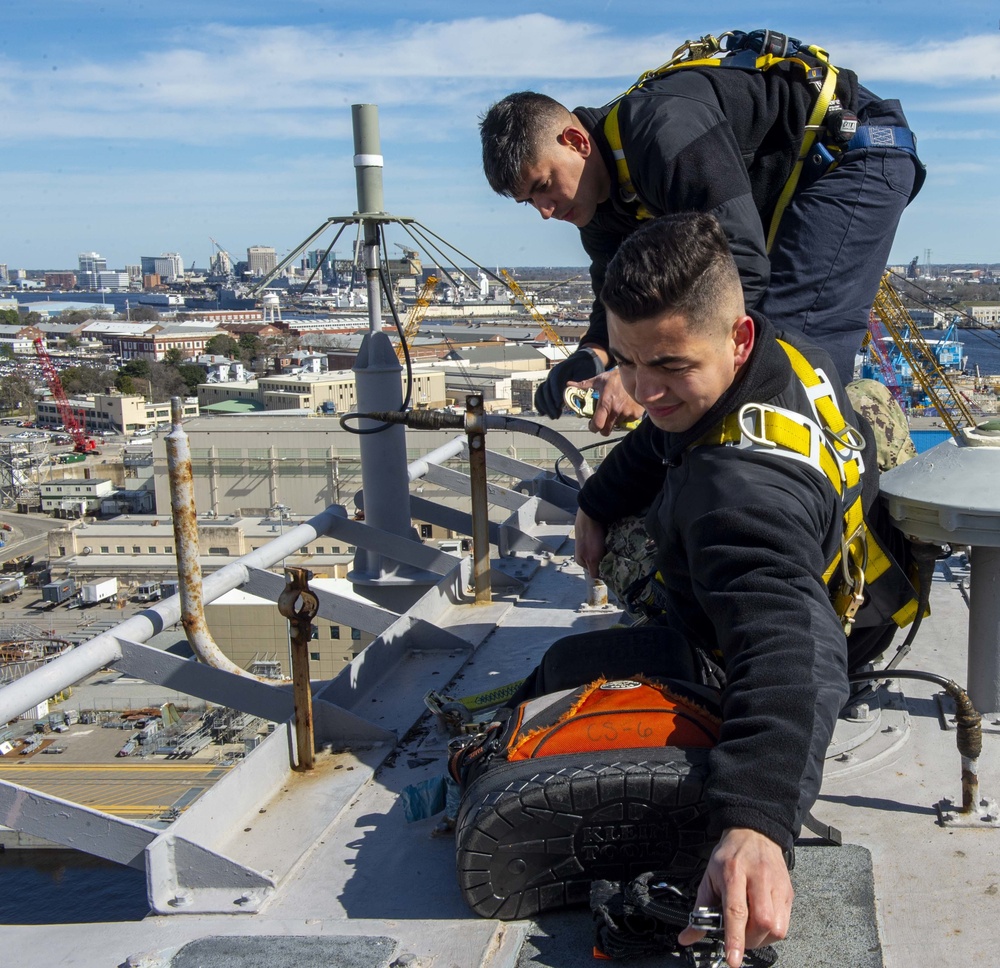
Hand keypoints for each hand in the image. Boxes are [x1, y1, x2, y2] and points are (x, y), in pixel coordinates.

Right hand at [534, 347, 603, 418]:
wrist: (582, 361)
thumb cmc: (585, 367)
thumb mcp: (586, 371)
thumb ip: (580, 382)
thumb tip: (575, 393)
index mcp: (561, 370)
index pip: (555, 381)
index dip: (555, 393)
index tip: (558, 404)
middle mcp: (552, 375)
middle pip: (546, 389)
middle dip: (550, 404)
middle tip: (556, 415)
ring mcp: (549, 380)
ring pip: (541, 393)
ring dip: (544, 406)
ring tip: (553, 416)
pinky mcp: (548, 386)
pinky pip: (540, 395)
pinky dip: (540, 404)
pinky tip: (543, 413)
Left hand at [568, 368, 644, 435]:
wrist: (635, 373)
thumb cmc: (615, 377)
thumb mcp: (599, 380)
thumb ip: (583, 385)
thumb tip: (569, 384)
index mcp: (605, 403)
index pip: (597, 425)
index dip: (593, 428)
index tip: (592, 425)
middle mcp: (616, 410)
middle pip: (607, 430)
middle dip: (602, 429)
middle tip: (602, 422)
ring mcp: (627, 413)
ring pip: (617, 425)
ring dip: (614, 421)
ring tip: (614, 411)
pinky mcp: (636, 414)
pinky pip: (627, 421)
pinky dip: (624, 417)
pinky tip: (624, 408)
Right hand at [574, 508, 607, 578]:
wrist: (591, 513)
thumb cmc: (591, 538)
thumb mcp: (592, 559)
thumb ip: (594, 571)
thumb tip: (598, 579)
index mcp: (580, 560)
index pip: (595, 571)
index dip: (604, 569)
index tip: (613, 566)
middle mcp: (583, 551)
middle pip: (598, 560)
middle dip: (606, 558)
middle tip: (614, 556)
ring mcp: (588, 541)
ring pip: (601, 550)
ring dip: (608, 549)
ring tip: (614, 546)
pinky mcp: (594, 532)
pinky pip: (603, 540)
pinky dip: (608, 541)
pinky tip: (611, 538)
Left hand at [677, 828, 792, 967]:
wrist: (753, 832)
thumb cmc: (729, 856)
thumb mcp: (709, 877)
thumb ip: (700, 911)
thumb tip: (686, 937)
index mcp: (733, 873)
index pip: (736, 911)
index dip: (735, 938)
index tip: (733, 959)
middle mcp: (758, 878)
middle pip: (761, 922)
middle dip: (749, 940)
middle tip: (738, 940)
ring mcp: (777, 885)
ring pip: (777, 927)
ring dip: (762, 939)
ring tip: (749, 932)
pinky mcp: (788, 892)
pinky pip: (785, 924)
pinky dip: (772, 932)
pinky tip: (760, 924)